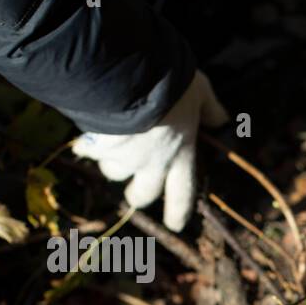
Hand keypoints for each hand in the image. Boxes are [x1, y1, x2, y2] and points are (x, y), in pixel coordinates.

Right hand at [73, 71, 227, 230]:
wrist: (131, 78)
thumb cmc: (172, 86)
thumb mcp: (200, 92)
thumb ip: (211, 109)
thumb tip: (222, 121)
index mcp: (180, 155)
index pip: (182, 193)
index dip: (178, 212)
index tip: (175, 225)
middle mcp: (152, 164)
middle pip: (142, 194)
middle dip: (137, 196)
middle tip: (135, 194)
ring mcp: (123, 158)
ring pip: (113, 171)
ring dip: (112, 162)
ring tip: (111, 145)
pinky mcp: (97, 146)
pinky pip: (87, 150)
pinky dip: (85, 145)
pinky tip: (83, 138)